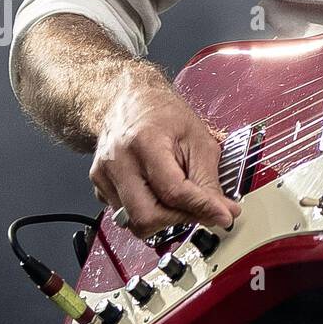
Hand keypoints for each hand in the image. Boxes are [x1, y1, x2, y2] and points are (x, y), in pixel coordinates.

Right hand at [89, 67, 241, 238]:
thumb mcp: (198, 138)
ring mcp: (103, 176)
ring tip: (178, 197)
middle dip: (178, 219)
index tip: (224, 216)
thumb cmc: (165, 114)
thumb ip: (208, 179)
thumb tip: (222, 212)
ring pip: (133, 222)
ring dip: (163, 218)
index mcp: (145, 143)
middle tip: (199, 210)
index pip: (173, 191)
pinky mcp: (99, 187)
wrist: (131, 101)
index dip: (201, 207)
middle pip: (147, 216)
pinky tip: (158, 192)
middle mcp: (118, 162)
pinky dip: (147, 211)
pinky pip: (125, 216)